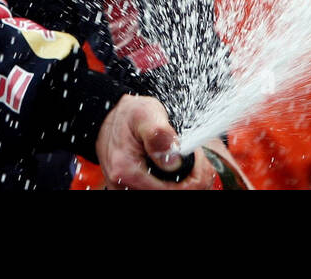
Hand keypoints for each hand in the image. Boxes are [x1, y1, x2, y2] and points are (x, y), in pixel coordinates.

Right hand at [94, 95, 217, 189]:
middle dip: (193, 180)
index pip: (174, 191)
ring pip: (170, 194)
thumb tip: (174, 159)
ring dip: (186, 183)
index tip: (201, 159)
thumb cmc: (128, 115)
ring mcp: (128, 190)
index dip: (195, 177)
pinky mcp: (134, 190)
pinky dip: (176, 184)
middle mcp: (125, 188)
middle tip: (199, 159)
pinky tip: (181, 171)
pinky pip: (162, 191)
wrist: (109, 119)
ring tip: (191, 162)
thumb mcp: (145, 114)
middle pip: (173, 195)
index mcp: (127, 172)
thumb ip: (159, 134)